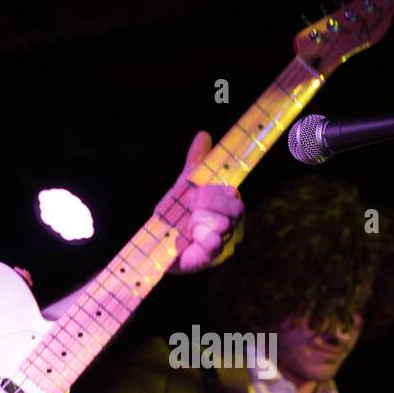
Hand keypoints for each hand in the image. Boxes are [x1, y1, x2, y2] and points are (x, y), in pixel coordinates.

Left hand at [163, 131, 244, 273]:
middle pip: (237, 207)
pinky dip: (199, 237)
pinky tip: (190, 238)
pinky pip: (215, 243)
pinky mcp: (214, 258)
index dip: (213, 191)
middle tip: (189, 208)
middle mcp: (233, 225)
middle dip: (207, 203)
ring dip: (199, 221)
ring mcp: (226, 243)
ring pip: (224, 224)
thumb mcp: (184, 186)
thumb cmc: (175, 216)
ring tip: (187, 227)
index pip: (234, 192)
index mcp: (228, 206)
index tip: (193, 193)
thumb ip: (195, 163)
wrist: (156, 244)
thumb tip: (204, 134)